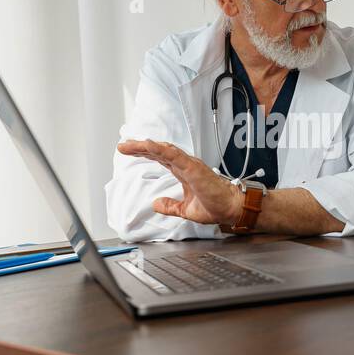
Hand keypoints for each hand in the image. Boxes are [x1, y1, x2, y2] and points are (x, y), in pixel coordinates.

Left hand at [118, 139, 240, 225]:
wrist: (230, 209)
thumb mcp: (185, 209)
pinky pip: (175, 155)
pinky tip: (149, 146)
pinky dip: (161, 149)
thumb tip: (156, 204)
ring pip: (164, 150)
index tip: (129, 151)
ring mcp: (189, 165)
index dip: (144, 153)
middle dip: (140, 147)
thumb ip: (170, 206)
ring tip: (130, 145)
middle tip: (123, 146)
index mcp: (183, 171)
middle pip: (159, 151)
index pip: (160, 157)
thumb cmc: (215, 205)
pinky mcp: (193, 168)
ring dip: (146, 146)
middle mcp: (185, 165)